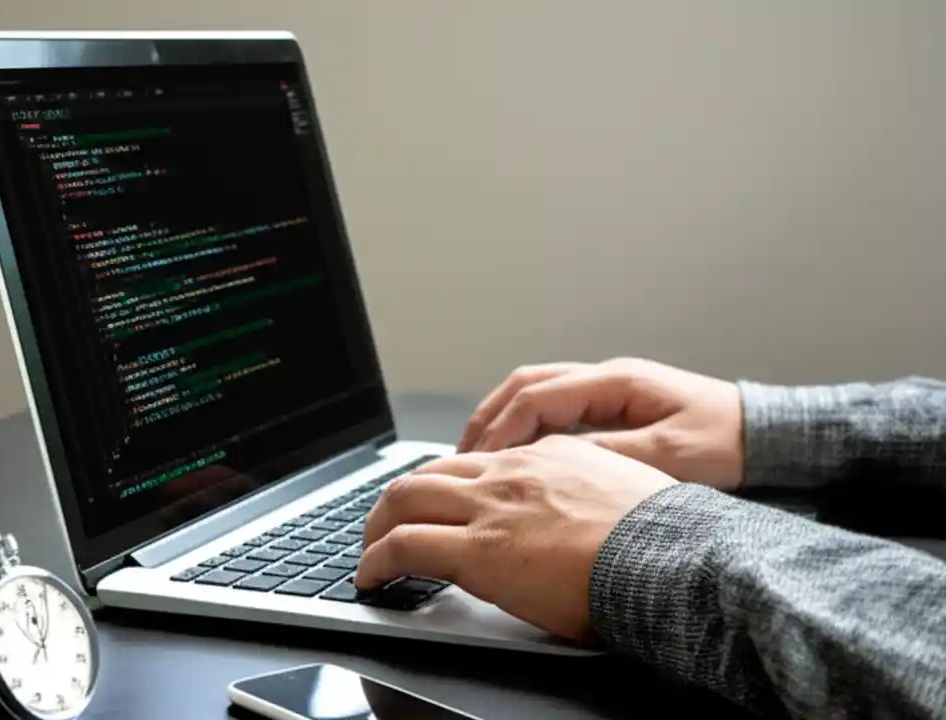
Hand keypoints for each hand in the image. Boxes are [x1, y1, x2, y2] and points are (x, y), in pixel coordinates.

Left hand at [356, 436, 676, 641]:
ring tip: (370, 550)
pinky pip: (404, 545)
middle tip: (387, 523)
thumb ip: (588, 494)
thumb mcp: (624, 491)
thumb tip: (583, 517)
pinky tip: (371, 575)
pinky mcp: (476, 548)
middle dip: (398, 498)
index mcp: (547, 456)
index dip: (446, 484)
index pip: (476, 462)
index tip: (438, 503)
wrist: (671, 556)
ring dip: (377, 524)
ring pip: (404, 498)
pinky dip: (376, 559)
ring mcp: (490, 507)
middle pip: (428, 472)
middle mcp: (510, 473)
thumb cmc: (664, 537)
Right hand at [458, 358, 744, 491]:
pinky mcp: (612, 409)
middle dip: (487, 420)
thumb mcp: (668, 456)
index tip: (481, 462)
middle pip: (524, 386)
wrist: (765, 438)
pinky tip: (515, 458)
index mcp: (614, 382)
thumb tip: (552, 462)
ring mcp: (606, 391)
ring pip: (534, 395)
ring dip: (501, 422)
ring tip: (476, 457)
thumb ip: (608, 456)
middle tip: (461, 458)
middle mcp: (604, 379)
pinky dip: (525, 430)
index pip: (536, 397)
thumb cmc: (726, 443)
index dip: (502, 429)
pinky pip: (554, 411)